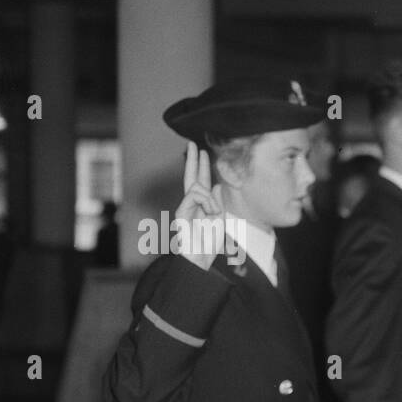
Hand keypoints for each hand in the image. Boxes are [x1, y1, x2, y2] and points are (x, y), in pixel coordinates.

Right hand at [176, 141, 225, 270]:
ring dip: (211, 199)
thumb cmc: (210, 242)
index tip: (202, 152)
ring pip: (197, 187)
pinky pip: (194, 195)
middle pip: (191, 177)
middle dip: (193, 160)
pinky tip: (210, 212)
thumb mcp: (220, 219)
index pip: (201, 181)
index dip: (202, 166)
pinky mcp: (180, 211)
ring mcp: (184, 207)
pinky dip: (206, 202)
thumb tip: (216, 185)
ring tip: (214, 213)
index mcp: (201, 204)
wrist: (201, 257)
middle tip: (192, 144)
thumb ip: (218, 202)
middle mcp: (191, 203)